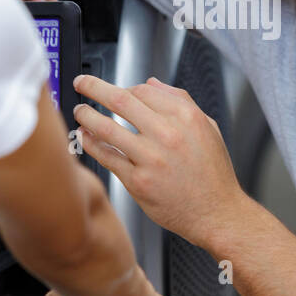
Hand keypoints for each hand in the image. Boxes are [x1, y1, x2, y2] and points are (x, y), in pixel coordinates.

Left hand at [71, 74, 242, 251]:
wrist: (217, 213)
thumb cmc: (213, 174)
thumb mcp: (208, 127)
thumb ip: (180, 101)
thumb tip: (152, 83)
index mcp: (185, 117)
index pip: (143, 90)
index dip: (123, 87)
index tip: (112, 89)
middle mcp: (167, 134)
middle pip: (119, 100)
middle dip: (93, 87)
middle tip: (81, 83)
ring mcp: (150, 158)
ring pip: (106, 128)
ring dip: (86, 115)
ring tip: (79, 111)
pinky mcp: (138, 182)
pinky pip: (107, 157)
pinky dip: (90, 144)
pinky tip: (84, 137)